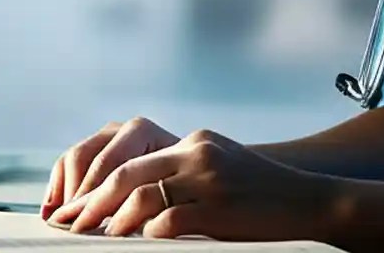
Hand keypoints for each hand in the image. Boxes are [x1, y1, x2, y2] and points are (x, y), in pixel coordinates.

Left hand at [51, 128, 343, 240]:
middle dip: (93, 202)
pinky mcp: (218, 208)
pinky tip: (136, 244)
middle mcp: (196, 152)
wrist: (314, 202)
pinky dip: (147, 235)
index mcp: (194, 141)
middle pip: (126, 175)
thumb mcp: (220, 170)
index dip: (99, 185)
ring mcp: (208, 179)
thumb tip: (135, 206)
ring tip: (95, 238)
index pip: (131, 160)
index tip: (77, 206)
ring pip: (141, 197)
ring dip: (112, 222)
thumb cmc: (264, 195)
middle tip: (70, 224)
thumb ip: (183, 175)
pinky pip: (168, 222)